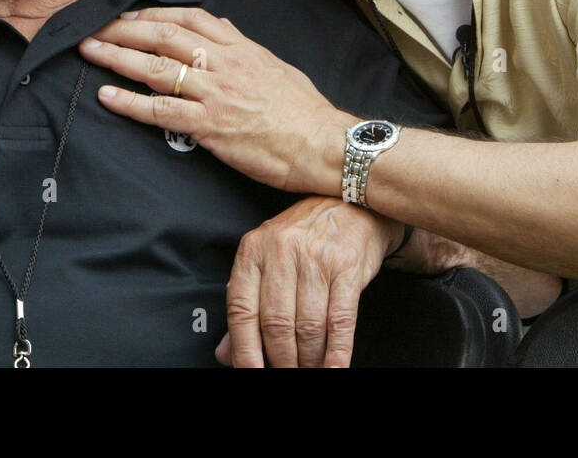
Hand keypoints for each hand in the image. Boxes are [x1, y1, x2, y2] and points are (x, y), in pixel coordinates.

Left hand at [82, 7, 348, 193]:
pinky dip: (130, 103)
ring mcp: (216, 94)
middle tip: (94, 26)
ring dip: (118, 57)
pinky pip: (161, 111)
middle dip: (125, 29)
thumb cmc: (304, 110)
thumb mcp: (276, 65)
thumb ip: (244, 45)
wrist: (322, 143)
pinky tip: (106, 96)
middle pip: (165, 35)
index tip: (130, 14)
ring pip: (157, 68)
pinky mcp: (210, 126)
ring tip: (90, 51)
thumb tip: (223, 26)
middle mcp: (225, 64)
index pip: (191, 18)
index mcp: (241, 48)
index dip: (155, 13)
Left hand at [214, 196, 403, 367]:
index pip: (241, 310)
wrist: (350, 204)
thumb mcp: (267, 259)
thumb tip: (226, 353)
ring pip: (308, 326)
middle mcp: (282, 250)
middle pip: (276, 323)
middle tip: (286, 373)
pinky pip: (340, 320)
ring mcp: (316, 258)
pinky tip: (334, 367)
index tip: (250, 372)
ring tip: (309, 370)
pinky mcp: (347, 267)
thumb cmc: (305, 235)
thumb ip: (247, 305)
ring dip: (309, 360)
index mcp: (254, 249)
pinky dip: (337, 352)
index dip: (244, 350)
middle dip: (281, 360)